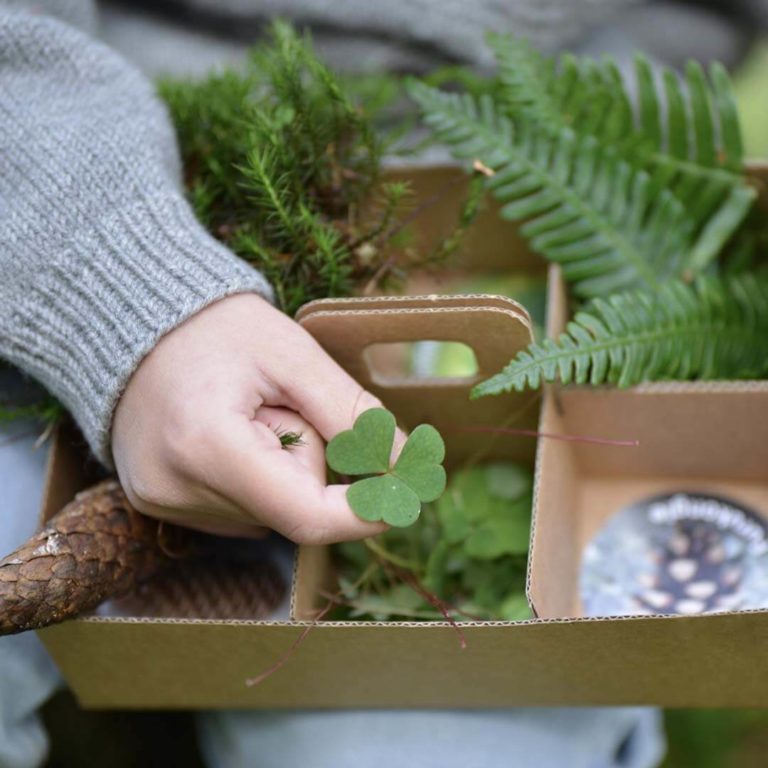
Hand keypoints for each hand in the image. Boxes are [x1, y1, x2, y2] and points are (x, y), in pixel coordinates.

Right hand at [112, 293, 396, 542]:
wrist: (138, 319)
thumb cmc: (219, 328)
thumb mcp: (295, 355)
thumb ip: (354, 413)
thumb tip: (405, 464)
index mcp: (208, 447)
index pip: (305, 515)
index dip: (363, 513)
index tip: (400, 494)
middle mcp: (176, 490)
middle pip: (288, 510)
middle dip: (309, 462)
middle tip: (281, 405)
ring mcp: (161, 503)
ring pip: (266, 513)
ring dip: (278, 470)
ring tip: (244, 415)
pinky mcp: (156, 505)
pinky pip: (238, 510)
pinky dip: (251, 478)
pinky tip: (226, 434)